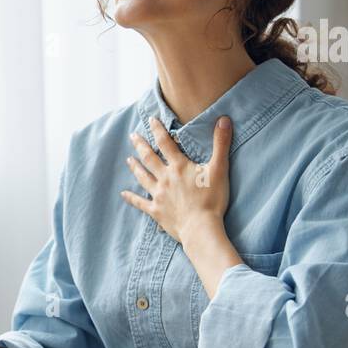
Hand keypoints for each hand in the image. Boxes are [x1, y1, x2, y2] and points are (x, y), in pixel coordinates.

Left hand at [122, 114, 230, 244]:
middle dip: (141, 145)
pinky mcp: (156, 211)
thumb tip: (223, 119)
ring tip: (128, 159)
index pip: (166, 143)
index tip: (150, 120)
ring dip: (135, 167)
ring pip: (143, 177)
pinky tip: (124, 194)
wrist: (200, 228)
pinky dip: (131, 198)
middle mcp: (165, 178)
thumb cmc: (212, 199)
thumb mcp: (219, 169)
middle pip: (149, 158)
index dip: (158, 130)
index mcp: (178, 166)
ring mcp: (158, 195)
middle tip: (132, 136)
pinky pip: (140, 203)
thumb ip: (220, 144)